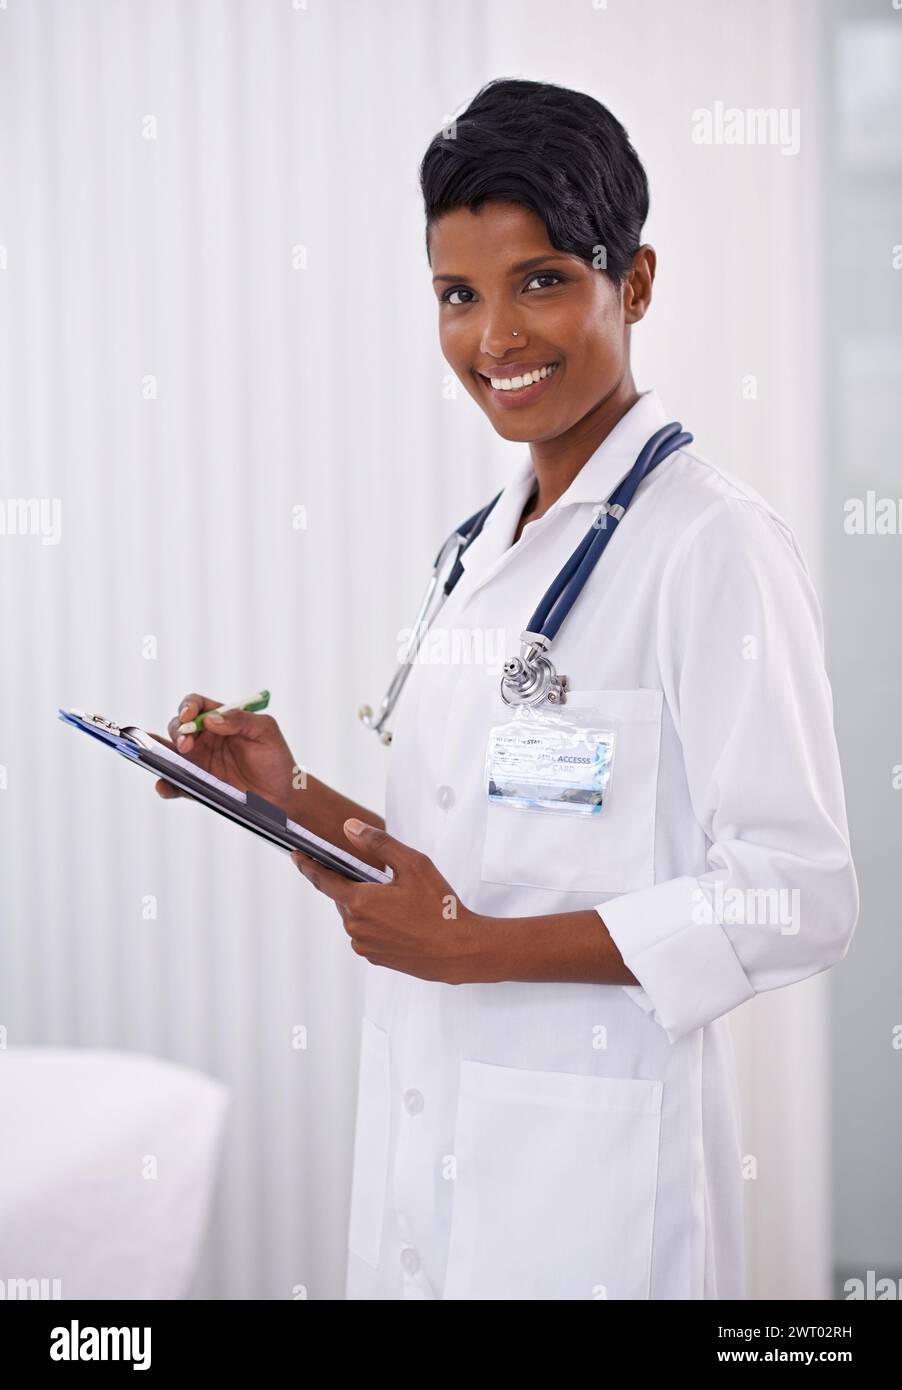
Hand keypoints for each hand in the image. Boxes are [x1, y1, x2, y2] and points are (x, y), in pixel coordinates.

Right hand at [152, 691, 299, 812]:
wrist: (282, 796)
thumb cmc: (276, 758)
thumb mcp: (265, 732)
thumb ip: (240, 720)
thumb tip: (211, 718)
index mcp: (221, 720)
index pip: (197, 706)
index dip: (188, 707)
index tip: (189, 717)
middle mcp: (206, 739)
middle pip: (179, 727)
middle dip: (177, 731)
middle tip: (186, 744)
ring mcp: (199, 763)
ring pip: (171, 753)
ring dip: (161, 753)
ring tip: (160, 758)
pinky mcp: (198, 786)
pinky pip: (176, 783)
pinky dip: (166, 784)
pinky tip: (164, 785)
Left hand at [292, 820, 486, 984]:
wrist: (459, 950)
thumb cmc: (439, 908)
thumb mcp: (413, 865)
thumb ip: (379, 843)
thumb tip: (351, 828)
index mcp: (359, 902)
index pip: (323, 880)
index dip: (308, 866)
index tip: (297, 857)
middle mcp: (356, 926)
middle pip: (344, 898)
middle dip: (356, 886)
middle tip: (384, 880)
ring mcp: (365, 945)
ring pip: (356, 917)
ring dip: (368, 906)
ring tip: (401, 903)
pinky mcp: (376, 958)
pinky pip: (367, 934)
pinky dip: (378, 924)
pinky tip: (402, 920)